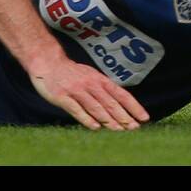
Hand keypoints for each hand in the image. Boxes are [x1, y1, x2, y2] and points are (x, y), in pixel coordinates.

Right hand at [28, 52, 149, 130]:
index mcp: (98, 79)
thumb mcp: (90, 76)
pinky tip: (95, 127)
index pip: (120, 93)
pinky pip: (76, 109)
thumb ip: (104, 90)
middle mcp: (89, 84)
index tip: (144, 117)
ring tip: (119, 129)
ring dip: (108, 119)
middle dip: (123, 115)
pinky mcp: (62, 96)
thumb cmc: (71, 73)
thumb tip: (122, 107)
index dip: (133, 106)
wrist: (46, 62)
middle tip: (134, 127)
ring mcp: (75, 90)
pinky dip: (86, 118)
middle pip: (109, 102)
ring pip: (95, 106)